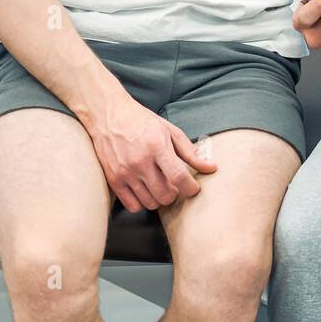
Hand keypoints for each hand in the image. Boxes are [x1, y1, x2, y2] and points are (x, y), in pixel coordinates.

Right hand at [87, 98, 217, 212]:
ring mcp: (125, 172)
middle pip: (165, 195)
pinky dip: (143, 203)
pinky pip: (133, 206)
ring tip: (160, 185)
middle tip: (176, 185)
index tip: (194, 188)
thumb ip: (190, 152)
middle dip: (176, 194)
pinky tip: (145, 190)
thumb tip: (211, 168)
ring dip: (160, 199)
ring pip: (150, 203)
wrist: (109, 115)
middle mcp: (140, 161)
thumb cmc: (142, 121)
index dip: (191, 188)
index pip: (179, 177)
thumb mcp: (170, 131)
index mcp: (157, 146)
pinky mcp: (113, 180)